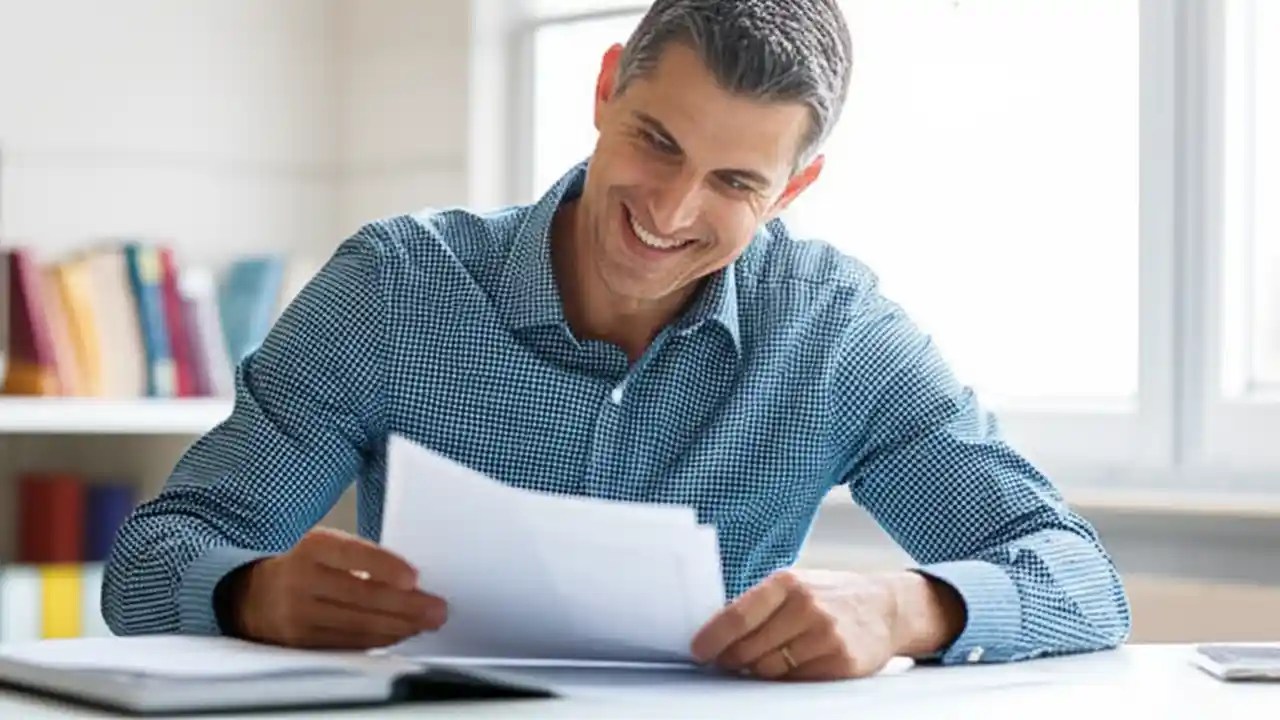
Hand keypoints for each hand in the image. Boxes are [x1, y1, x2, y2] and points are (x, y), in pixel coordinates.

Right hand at [227, 528, 446, 648]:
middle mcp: (300, 580)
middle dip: (406, 605)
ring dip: (399, 626)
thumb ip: (361, 559)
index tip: (414, 578)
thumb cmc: (307, 566)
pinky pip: (348, 643)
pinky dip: (379, 640)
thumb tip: (413, 582)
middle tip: (437, 609)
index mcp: (312, 547)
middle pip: (361, 596)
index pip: (352, 554)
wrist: (254, 595)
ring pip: (358, 624)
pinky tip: (399, 634)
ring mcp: (298, 614)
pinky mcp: (301, 642)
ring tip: (426, 623)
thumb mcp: (326, 548)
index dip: (385, 567)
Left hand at [690, 568, 963, 680]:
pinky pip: (795, 681)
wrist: (885, 607)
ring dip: (755, 670)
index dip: (712, 638)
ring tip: (757, 661)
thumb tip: (715, 630)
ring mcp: (825, 636)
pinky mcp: (840, 662)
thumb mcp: (796, 585)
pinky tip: (788, 665)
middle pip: (749, 648)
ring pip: (769, 669)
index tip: (698, 650)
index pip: (738, 616)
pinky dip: (784, 678)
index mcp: (788, 581)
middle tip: (723, 661)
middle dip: (730, 659)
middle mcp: (807, 606)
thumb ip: (760, 604)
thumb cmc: (831, 595)